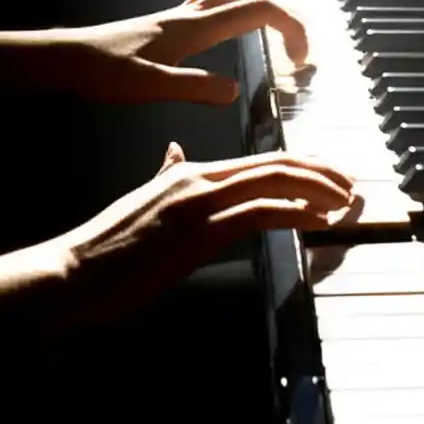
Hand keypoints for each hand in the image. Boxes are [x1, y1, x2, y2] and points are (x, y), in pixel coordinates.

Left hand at [19, 0, 306, 104]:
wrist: (67, 59)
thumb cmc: (103, 72)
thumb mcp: (149, 86)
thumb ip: (193, 87)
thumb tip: (236, 90)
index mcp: (193, 28)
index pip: (257, 12)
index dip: (290, 27)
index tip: (302, 60)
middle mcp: (188, 16)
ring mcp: (176, 19)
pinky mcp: (165, 28)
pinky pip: (209, 3)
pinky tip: (227, 13)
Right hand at [50, 143, 352, 323]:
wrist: (74, 270)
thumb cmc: (108, 246)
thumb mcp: (142, 199)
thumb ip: (163, 174)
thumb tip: (173, 153)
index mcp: (188, 172)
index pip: (258, 160)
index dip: (301, 166)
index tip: (329, 179)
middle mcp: (197, 178)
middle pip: (275, 163)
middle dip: (321, 173)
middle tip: (349, 187)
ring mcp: (198, 203)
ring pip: (274, 181)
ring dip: (318, 191)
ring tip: (343, 203)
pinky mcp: (198, 232)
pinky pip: (259, 212)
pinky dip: (296, 212)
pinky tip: (316, 220)